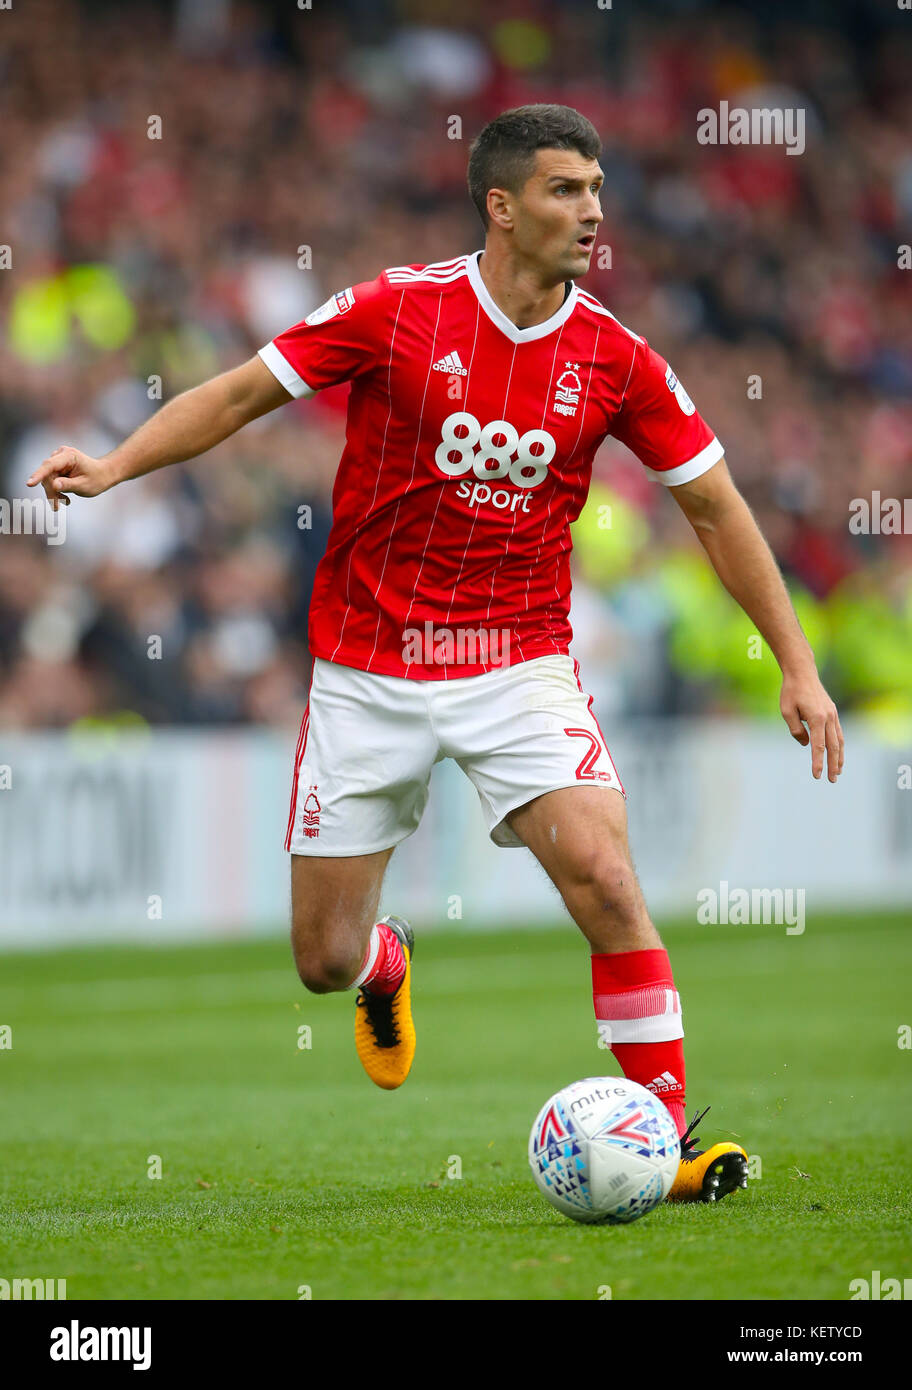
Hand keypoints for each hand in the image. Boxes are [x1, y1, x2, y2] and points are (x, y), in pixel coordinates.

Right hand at [27, 446, 114, 511]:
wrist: (103, 475)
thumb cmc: (97, 479)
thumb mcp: (84, 485)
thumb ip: (68, 485)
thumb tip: (54, 485)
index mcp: (69, 455)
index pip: (49, 465)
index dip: (38, 475)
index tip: (29, 484)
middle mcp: (61, 455)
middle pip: (47, 475)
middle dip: (51, 491)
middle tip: (56, 506)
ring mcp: (58, 460)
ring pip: (47, 479)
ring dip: (54, 493)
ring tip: (66, 502)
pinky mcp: (56, 467)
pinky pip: (50, 480)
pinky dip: (56, 491)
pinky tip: (65, 499)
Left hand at [780, 667, 843, 781]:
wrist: (802, 673)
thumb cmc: (791, 692)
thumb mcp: (786, 711)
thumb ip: (796, 730)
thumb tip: (806, 744)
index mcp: (817, 718)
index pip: (818, 746)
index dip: (818, 762)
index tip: (816, 775)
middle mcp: (828, 718)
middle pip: (833, 747)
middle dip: (832, 765)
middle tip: (832, 780)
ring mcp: (833, 715)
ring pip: (839, 741)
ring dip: (839, 757)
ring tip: (838, 771)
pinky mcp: (832, 712)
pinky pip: (838, 733)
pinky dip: (839, 745)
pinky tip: (837, 754)